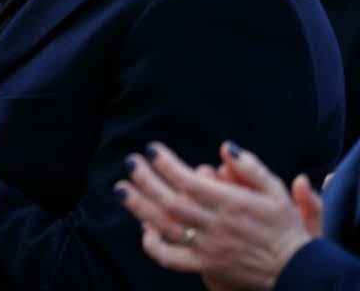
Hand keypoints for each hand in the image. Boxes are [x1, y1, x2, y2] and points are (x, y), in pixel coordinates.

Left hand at [116, 141, 314, 290]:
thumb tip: (225, 147)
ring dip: (139, 206)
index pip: (188, 181)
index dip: (166, 164)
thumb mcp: (275, 191)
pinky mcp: (204, 266)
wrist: (295, 270)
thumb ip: (250, 168)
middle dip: (145, 179)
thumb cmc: (284, 227)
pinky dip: (152, 244)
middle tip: (129, 162)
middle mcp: (214, 225)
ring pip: (165, 226)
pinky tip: (143, 228)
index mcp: (230, 204)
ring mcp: (207, 248)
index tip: (151, 149)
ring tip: (120, 189)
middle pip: (170, 200)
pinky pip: (170, 258)